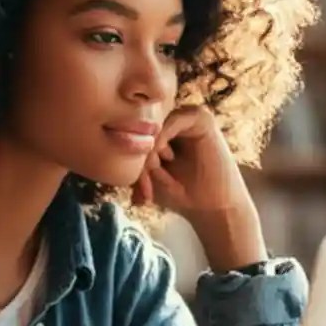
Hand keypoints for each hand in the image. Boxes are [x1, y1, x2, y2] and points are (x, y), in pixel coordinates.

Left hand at [133, 105, 267, 271]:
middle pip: (142, 128)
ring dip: (149, 152)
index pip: (134, 134)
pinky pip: (171, 121)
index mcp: (160, 132)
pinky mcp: (201, 117)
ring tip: (156, 176)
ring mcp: (187, 117)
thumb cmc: (181, 193)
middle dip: (138, 159)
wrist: (213, 208)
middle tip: (146, 189)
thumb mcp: (148, 177)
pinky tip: (163, 160)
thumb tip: (112, 147)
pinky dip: (161, 140)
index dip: (129, 159)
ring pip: (154, 126)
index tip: (137, 193)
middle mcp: (173, 121)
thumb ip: (131, 160)